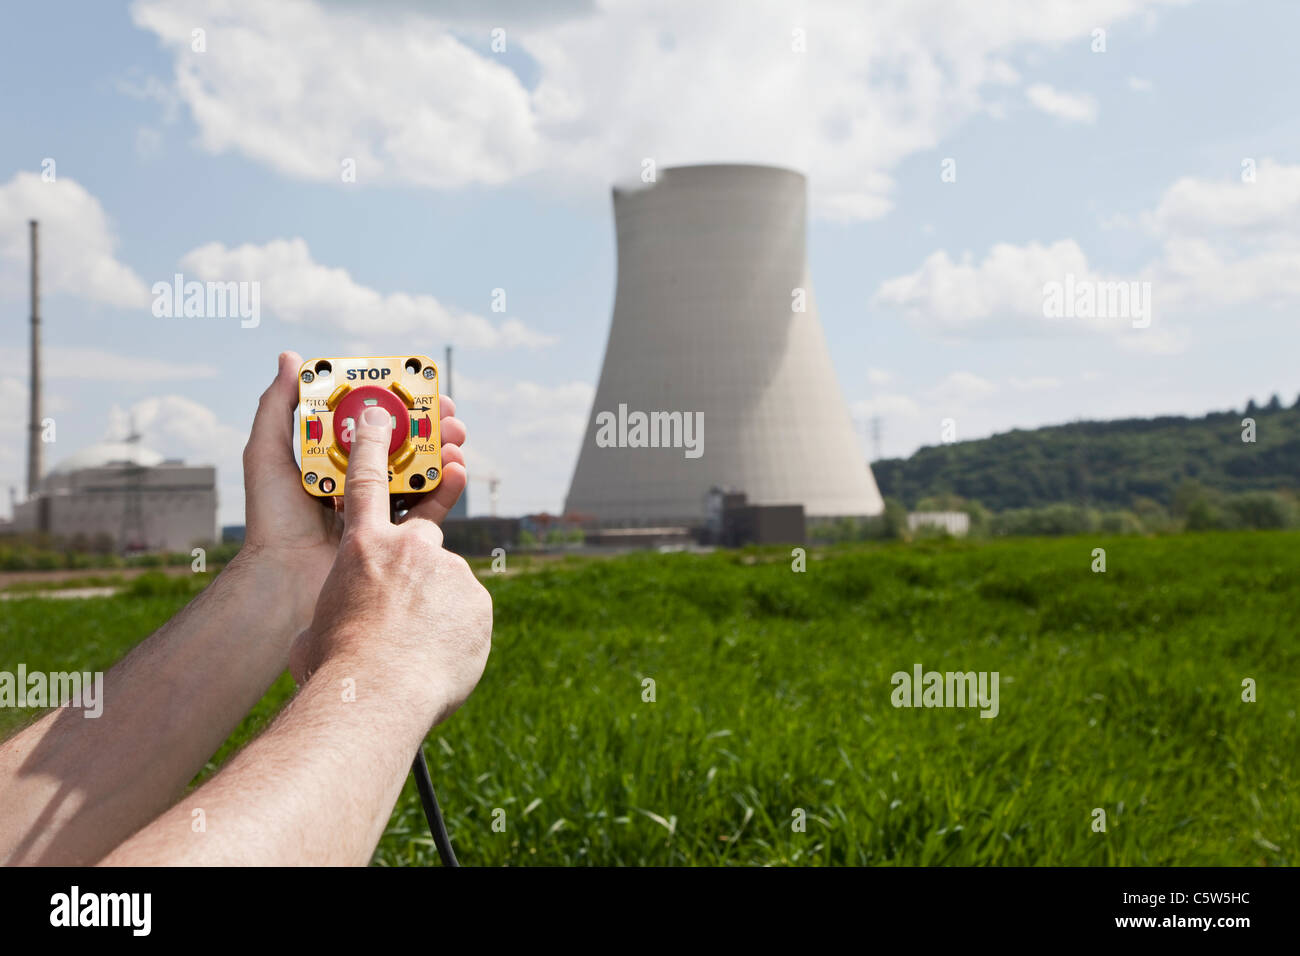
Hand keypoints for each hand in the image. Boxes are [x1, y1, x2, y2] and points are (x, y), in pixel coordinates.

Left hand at [240, 351, 468, 629]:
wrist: (287, 580)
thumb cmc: (272, 521)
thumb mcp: (267, 455)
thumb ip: (277, 408)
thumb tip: (291, 359)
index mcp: (331, 459)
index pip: (368, 420)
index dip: (394, 400)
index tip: (415, 384)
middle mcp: (357, 480)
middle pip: (401, 443)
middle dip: (427, 423)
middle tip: (447, 412)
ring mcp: (379, 508)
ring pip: (419, 471)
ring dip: (442, 450)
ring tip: (455, 437)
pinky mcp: (397, 537)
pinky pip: (430, 508)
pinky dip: (448, 487)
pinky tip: (456, 470)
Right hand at [289, 406, 492, 727]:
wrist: (378, 693)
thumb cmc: (332, 667)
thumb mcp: (311, 634)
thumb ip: (327, 615)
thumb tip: (318, 630)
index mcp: (361, 548)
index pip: (367, 481)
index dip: (373, 443)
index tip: (380, 413)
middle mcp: (410, 548)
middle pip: (423, 533)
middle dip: (418, 559)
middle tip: (408, 599)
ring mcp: (449, 570)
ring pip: (446, 585)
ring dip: (434, 613)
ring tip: (416, 654)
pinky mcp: (478, 598)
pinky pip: (468, 613)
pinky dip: (455, 633)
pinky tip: (438, 661)